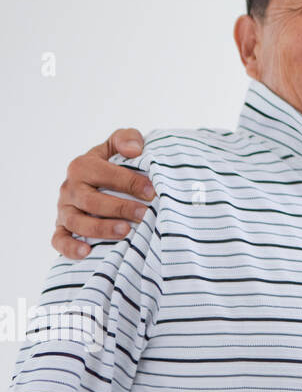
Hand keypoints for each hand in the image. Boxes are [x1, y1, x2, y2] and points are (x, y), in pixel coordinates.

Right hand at [53, 129, 154, 259]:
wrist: (96, 180)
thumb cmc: (113, 162)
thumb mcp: (119, 143)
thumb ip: (127, 139)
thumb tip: (134, 150)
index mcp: (82, 166)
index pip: (105, 175)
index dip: (130, 183)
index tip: (152, 192)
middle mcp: (70, 188)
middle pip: (91, 201)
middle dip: (119, 208)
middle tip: (143, 214)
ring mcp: (64, 209)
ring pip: (76, 222)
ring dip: (101, 229)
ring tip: (125, 232)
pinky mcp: (61, 227)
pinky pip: (59, 240)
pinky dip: (70, 247)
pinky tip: (87, 252)